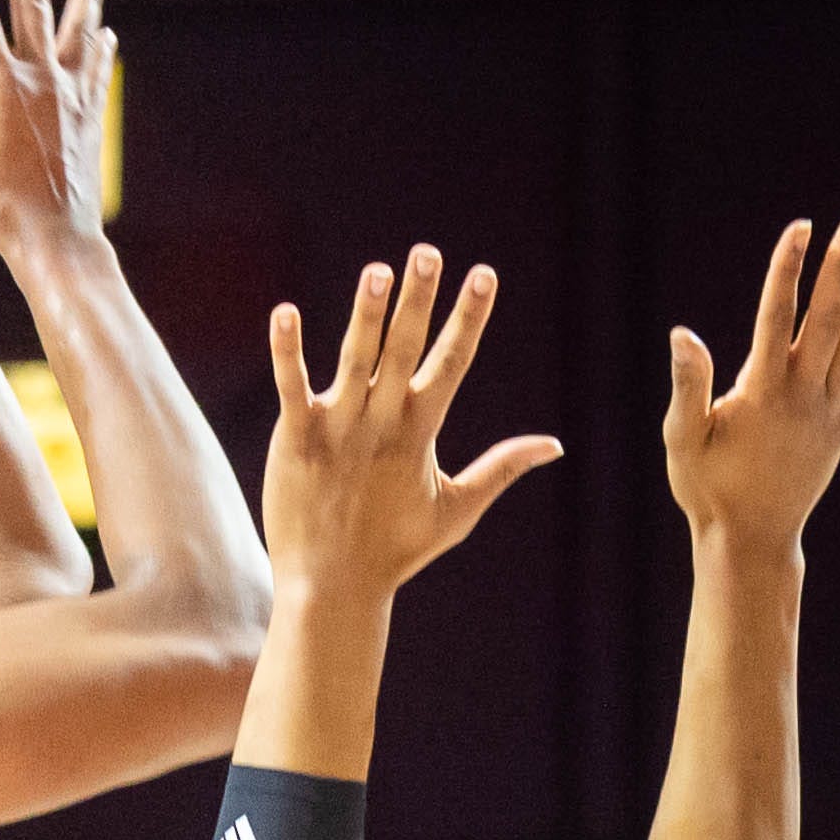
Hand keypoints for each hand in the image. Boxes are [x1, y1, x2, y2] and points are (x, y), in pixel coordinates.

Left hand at [262, 246, 561, 600]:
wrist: (333, 587)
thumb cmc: (395, 549)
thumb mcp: (458, 509)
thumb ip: (503, 468)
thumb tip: (554, 445)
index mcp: (421, 432)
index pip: (452, 363)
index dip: (469, 318)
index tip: (484, 274)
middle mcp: (382, 422)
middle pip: (404, 351)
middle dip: (419, 301)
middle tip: (428, 253)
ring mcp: (338, 428)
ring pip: (354, 360)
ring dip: (366, 314)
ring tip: (378, 270)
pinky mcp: (296, 437)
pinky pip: (291, 386)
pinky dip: (287, 350)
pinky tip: (285, 311)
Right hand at [664, 213, 839, 555]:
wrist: (752, 536)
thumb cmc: (707, 486)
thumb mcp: (682, 437)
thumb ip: (688, 385)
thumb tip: (683, 333)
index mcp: (761, 392)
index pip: (777, 317)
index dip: (788, 270)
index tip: (801, 228)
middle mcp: (803, 395)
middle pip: (827, 319)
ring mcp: (830, 409)